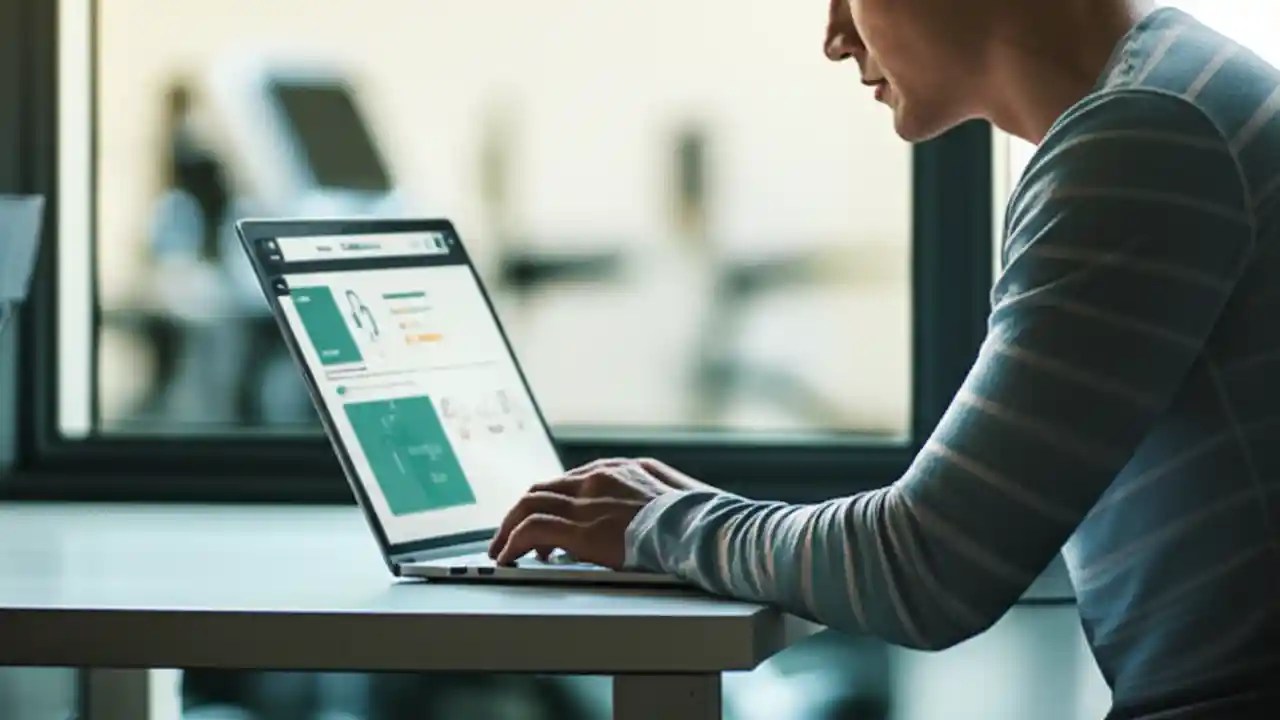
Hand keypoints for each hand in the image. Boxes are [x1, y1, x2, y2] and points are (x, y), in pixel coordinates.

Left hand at [487, 458, 714, 568]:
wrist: (706, 530)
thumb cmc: (704, 521)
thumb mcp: (678, 496)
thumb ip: (654, 496)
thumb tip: (651, 512)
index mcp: (622, 469)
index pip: (572, 480)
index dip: (554, 502)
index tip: (546, 521)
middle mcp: (599, 478)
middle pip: (544, 488)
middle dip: (523, 511)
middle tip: (512, 534)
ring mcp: (588, 501)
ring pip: (530, 504)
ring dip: (509, 527)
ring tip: (501, 550)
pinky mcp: (581, 528)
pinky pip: (532, 529)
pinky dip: (513, 542)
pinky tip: (508, 558)